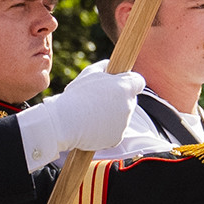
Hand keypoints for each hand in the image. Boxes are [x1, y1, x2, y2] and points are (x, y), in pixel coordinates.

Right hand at [18, 65, 141, 165]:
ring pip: (122, 116)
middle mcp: (129, 105)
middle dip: (118, 99)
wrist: (64, 123)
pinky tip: (92, 126)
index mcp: (125, 87)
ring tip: (92, 114)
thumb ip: (105, 67)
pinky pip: (115, 131)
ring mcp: (124, 123)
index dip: (129, 81)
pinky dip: (106, 129)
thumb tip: (111, 66)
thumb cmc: (76, 96)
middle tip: (99, 100)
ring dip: (112, 114)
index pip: (138, 81)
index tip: (120, 83)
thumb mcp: (90, 73)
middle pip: (130, 100)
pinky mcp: (118, 138)